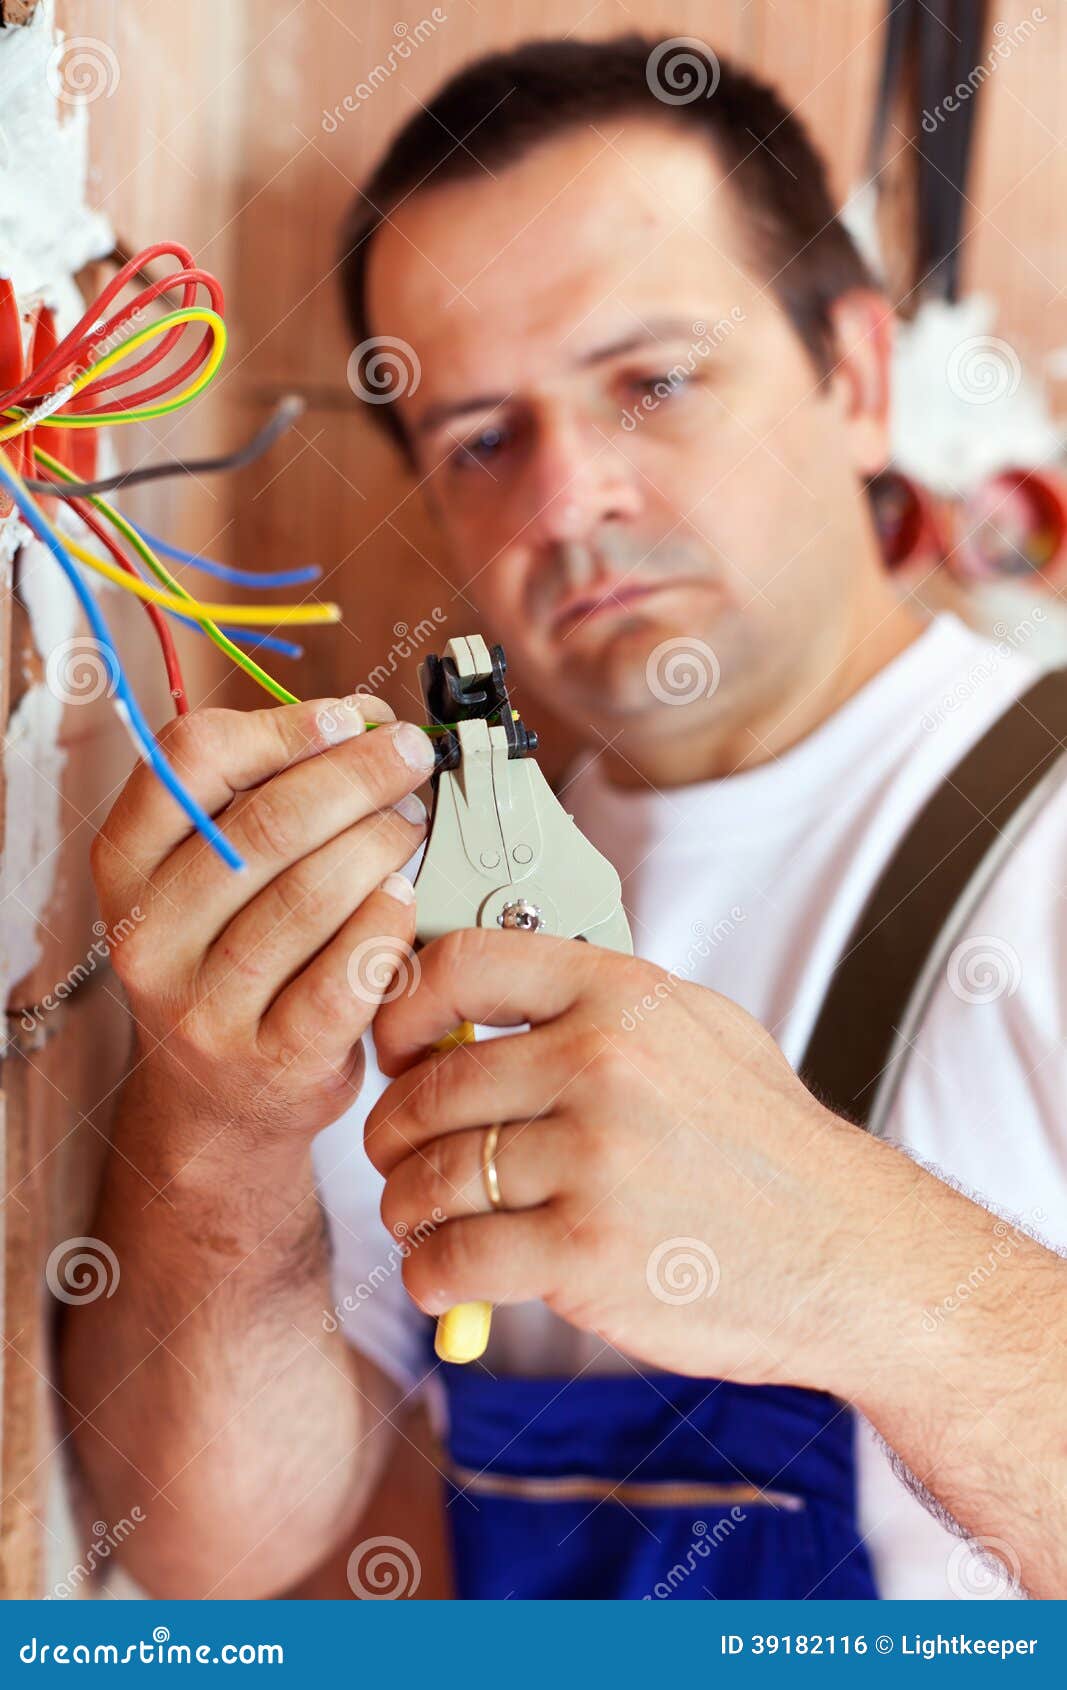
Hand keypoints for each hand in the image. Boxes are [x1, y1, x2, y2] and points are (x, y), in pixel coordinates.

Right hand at [92, 694, 435, 1153]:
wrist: (221, 1102)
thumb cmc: (229, 959)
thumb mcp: (209, 873)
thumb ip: (265, 793)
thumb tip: (364, 724)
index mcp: (128, 866)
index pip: (191, 760)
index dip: (282, 727)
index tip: (346, 718)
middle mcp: (152, 937)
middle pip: (267, 824)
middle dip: (358, 776)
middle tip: (408, 760)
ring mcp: (206, 1008)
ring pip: (312, 895)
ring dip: (381, 844)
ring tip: (411, 827)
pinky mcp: (274, 1061)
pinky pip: (349, 973)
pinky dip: (388, 923)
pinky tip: (404, 899)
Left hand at [367, 928, 906, 1391]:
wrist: (851, 1253)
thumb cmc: (768, 1143)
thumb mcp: (699, 1028)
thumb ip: (597, 1004)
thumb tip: (480, 1000)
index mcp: (621, 995)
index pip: (461, 962)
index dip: (401, 1006)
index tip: (394, 1049)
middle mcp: (601, 1064)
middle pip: (428, 1087)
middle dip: (392, 1132)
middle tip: (397, 1157)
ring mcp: (593, 1160)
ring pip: (429, 1177)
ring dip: (404, 1208)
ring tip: (418, 1220)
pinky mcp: (586, 1255)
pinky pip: (455, 1258)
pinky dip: (431, 1274)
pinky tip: (444, 1277)